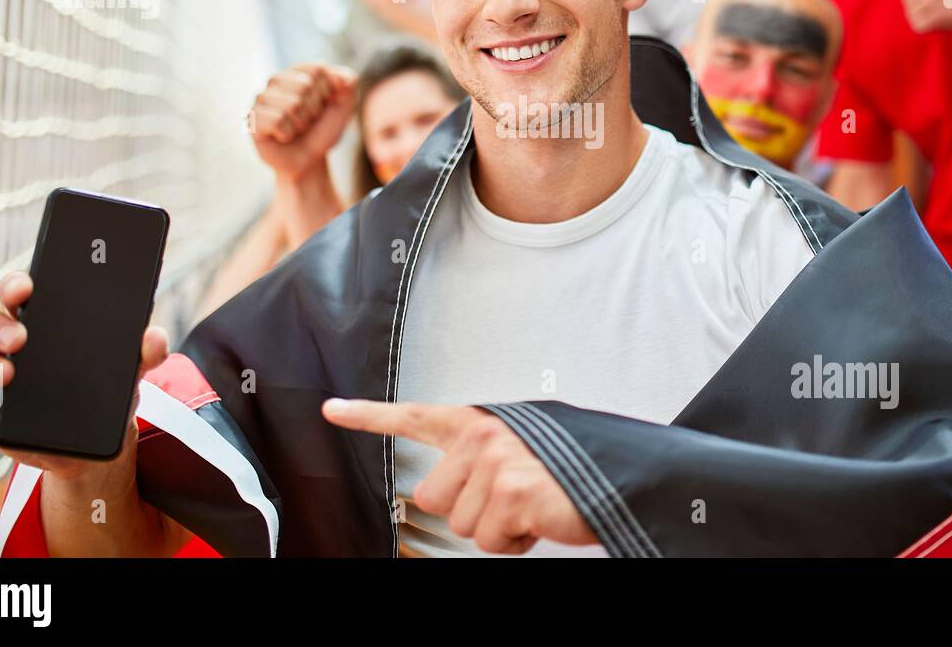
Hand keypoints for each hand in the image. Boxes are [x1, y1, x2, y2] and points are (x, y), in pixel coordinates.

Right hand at [0, 272, 169, 482]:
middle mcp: (9, 345)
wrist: (99, 439)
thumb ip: (145, 350)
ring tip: (7, 375)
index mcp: (40, 320)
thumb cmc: (106, 387)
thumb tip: (154, 337)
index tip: (26, 288)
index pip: (16, 291)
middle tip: (20, 337)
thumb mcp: (130, 366)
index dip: (14, 285)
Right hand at [249, 63, 357, 181]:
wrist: (309, 159)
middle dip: (314, 110)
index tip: (323, 105)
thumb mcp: (344, 105)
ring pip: (292, 104)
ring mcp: (261, 98)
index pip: (318, 69)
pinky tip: (283, 136)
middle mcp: (275, 80)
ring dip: (301, 123)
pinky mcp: (252, 118)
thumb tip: (340, 78)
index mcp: (297, 71)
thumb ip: (349, 82)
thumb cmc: (323, 129)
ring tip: (296, 128)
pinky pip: (277, 120)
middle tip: (308, 120)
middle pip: (305, 86)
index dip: (327, 92)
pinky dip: (287, 133)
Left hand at [322, 399, 597, 553]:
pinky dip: (516, 541)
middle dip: (469, 510)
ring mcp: (495, 464)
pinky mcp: (510, 494)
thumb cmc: (570, 464)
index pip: (415, 416)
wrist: (618, 475)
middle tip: (509, 497)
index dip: (368, 416)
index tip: (333, 410)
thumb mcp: (520, 445)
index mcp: (480, 422)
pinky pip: (492, 541)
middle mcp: (483, 436)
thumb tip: (459, 485)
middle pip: (435, 497)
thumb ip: (483, 453)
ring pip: (463, 525)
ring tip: (531, 504)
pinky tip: (539, 517)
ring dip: (497, 527)